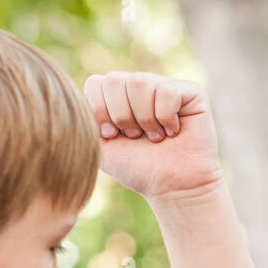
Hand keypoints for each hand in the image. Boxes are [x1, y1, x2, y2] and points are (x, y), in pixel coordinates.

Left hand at [82, 71, 223, 204]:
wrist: (172, 188)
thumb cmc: (138, 169)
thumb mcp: (101, 147)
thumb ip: (85, 120)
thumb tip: (77, 90)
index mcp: (117, 96)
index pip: (96, 83)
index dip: (100, 112)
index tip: (113, 136)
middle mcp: (139, 87)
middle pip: (114, 80)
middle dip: (121, 116)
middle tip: (135, 137)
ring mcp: (164, 86)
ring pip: (139, 82)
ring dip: (145, 119)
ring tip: (155, 137)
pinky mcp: (189, 91)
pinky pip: (167, 91)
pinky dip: (166, 118)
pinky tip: (173, 131)